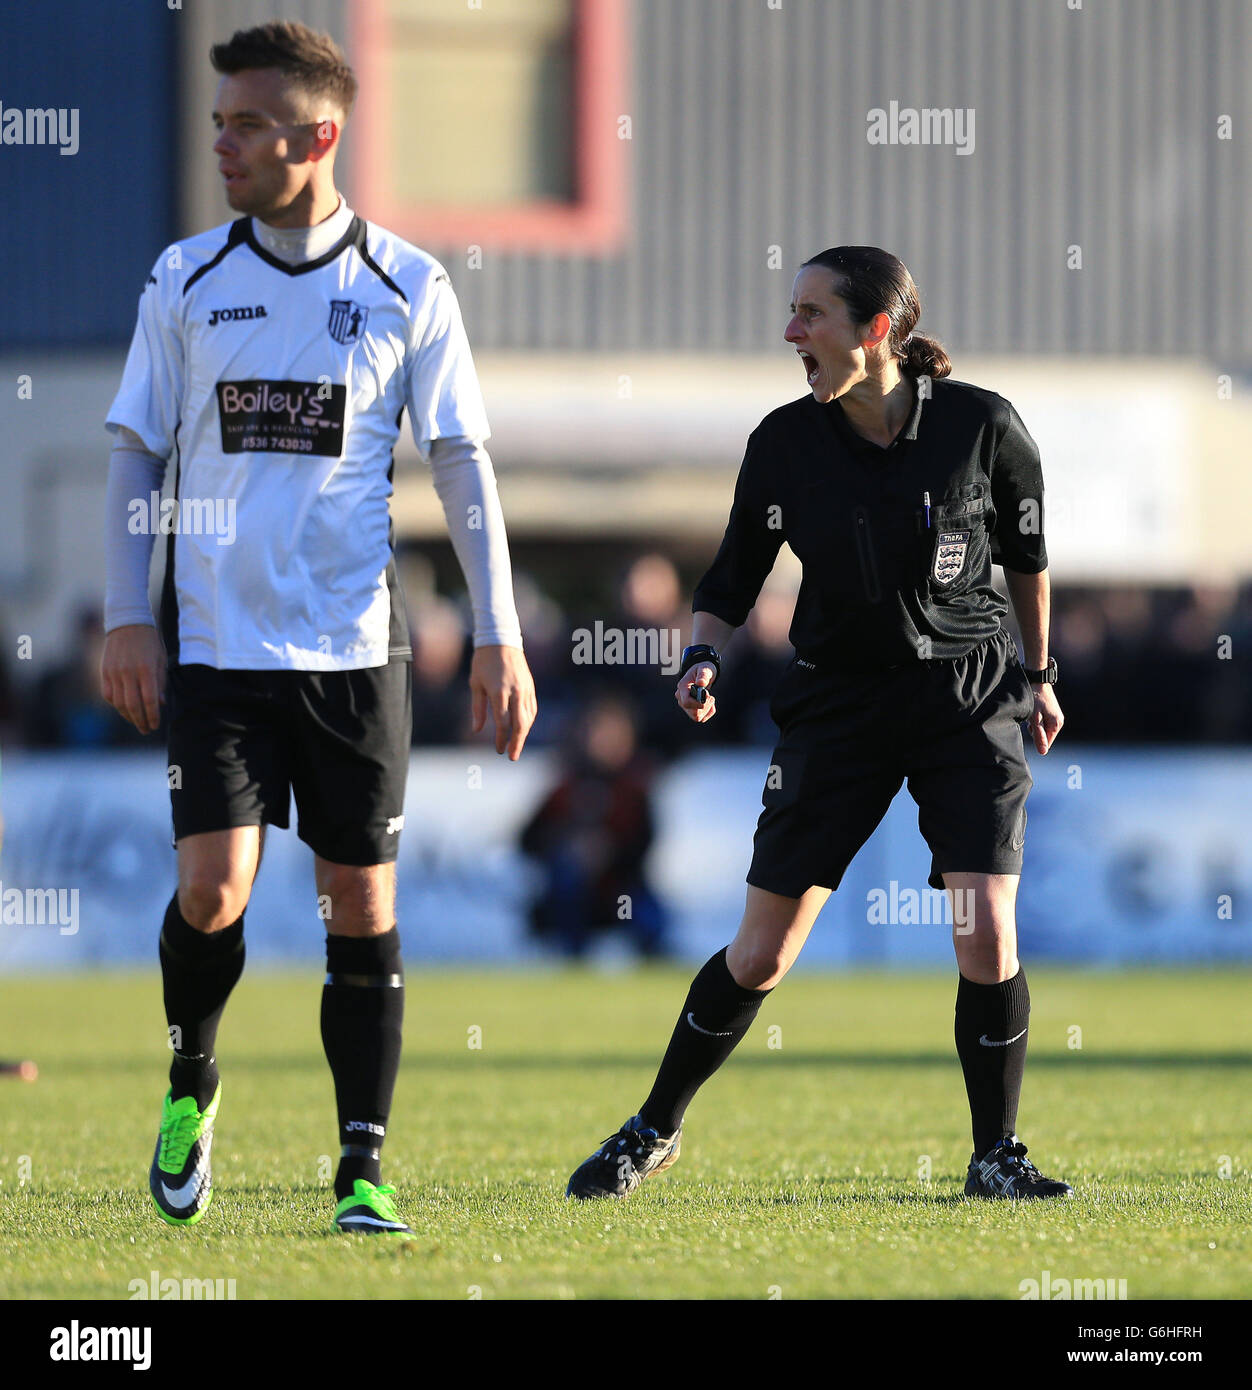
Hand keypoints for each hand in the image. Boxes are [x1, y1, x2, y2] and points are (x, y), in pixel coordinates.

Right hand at [100, 623, 166, 734]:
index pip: (149, 700)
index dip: (152, 716)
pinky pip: (108, 694)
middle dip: (140, 721)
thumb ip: (160, 683)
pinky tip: (124, 710)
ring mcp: (114, 672)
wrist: (128, 623)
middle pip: (133, 705)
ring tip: (136, 722)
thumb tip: (160, 704)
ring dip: (128, 716)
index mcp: (146, 669)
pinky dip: (116, 705)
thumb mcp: (161, 660)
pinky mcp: (104, 672)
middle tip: (146, 730)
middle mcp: (128, 672)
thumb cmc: (150, 642)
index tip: (156, 725)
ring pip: (118, 703)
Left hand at [469, 644, 536, 759]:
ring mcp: (525, 689)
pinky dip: (528, 721)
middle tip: (512, 757)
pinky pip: (532, 708)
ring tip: (516, 746)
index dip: (501, 739)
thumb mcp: (475, 684)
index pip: (502, 722)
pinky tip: (523, 729)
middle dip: (516, 743)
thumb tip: (477, 730)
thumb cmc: (483, 662)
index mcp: (499, 692)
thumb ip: (477, 709)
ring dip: (523, 734)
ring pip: (528, 717)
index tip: (498, 750)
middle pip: (520, 724)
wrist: (501, 641)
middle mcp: (515, 692)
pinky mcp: (530, 686)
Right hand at [675, 664, 717, 722]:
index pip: (686, 702)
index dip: (698, 704)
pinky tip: (711, 703)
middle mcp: (681, 697)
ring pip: (696, 717)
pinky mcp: (691, 709)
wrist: (702, 673)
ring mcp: (685, 704)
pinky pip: (700, 718)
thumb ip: (703, 675)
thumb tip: (700, 683)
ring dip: (707, 709)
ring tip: (711, 698)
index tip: (708, 696)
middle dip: (705, 707)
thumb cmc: (703, 669)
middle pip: (692, 712)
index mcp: (682, 687)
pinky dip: (708, 712)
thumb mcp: (705, 669)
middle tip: (710, 695)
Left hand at [1029, 682, 1063, 753]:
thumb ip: (1038, 735)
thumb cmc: (1035, 697)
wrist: (1037, 680)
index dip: (1036, 739)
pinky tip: (1033, 710)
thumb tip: (1043, 752)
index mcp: (1056, 724)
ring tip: (1031, 712)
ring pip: (1042, 729)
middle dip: (1035, 731)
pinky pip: (1041, 722)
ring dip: (1034, 725)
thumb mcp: (1034, 718)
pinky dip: (1035, 719)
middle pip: (1044, 736)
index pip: (1046, 743)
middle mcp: (1058, 721)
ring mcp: (1055, 716)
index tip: (1031, 727)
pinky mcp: (1050, 712)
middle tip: (1030, 718)